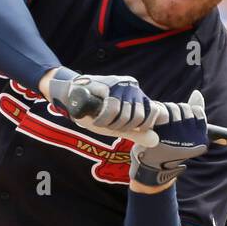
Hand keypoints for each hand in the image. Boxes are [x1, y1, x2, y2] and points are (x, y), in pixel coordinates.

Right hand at [44, 68, 161, 146]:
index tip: (124, 127)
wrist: (70, 98)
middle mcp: (132, 87)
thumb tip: (156, 141)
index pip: (154, 113)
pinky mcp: (108, 84)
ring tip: (101, 120)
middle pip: (139, 118)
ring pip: (126, 115)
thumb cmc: (95, 112)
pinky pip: (112, 109)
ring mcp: (120, 84)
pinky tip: (96, 119)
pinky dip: (103, 120)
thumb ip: (137, 133)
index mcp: (138, 95)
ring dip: (111, 124)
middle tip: (109, 125)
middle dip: (123, 127)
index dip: (140, 127)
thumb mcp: (119, 126)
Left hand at [129, 89, 208, 191]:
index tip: (179, 123)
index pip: (197, 111)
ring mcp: (175, 135)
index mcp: (200, 139)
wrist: (151, 167)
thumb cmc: (170, 148)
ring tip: (159, 124)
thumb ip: (194, 113)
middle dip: (174, 112)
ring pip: (172, 108)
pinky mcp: (159, 132)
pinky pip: (161, 111)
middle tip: (166, 124)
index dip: (186, 113)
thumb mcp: (187, 134)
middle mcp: (190, 138)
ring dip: (164, 111)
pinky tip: (153, 124)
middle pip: (184, 108)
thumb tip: (197, 94)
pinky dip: (155, 113)